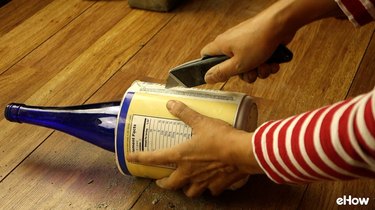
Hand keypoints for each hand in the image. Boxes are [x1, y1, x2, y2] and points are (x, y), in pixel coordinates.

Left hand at [127, 100, 262, 196]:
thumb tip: (171, 103)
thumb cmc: (220, 137)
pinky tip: (211, 182)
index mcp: (181, 156)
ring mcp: (204, 181)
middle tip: (161, 180)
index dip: (140, 157)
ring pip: (190, 192)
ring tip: (186, 182)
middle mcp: (189, 173)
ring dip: (186, 188)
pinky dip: (209, 188)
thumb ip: (185, 113)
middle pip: (171, 185)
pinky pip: (210, 190)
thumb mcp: (201, 122)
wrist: (243, 153)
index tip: (131, 158)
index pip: (154, 158)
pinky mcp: (218, 185)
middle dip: (164, 184)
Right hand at [201, 0, 342, 83]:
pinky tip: (272, 62)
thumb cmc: (259, 40)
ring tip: (264, 65)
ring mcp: (246, 43)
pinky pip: (259, 59)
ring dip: (258, 70)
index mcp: (221, 45)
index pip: (205, 56)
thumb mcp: (238, 64)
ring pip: (248, 65)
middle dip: (244, 74)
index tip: (220, 75)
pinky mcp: (258, 44)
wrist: (280, 25)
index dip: (211, 68)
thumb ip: (221, 72)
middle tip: (250, 73)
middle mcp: (231, 42)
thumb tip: (207, 77)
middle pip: (231, 66)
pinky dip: (266, 63)